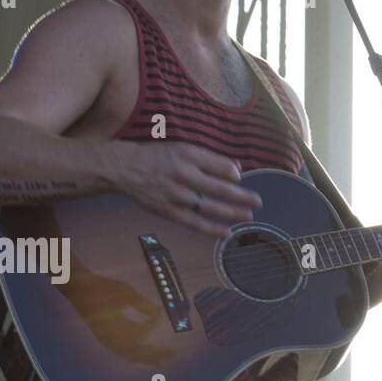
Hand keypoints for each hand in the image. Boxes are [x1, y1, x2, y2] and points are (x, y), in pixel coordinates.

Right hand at [118, 142, 260, 237]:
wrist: (124, 168)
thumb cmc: (156, 157)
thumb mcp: (181, 148)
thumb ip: (209, 158)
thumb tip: (237, 169)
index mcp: (188, 155)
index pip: (220, 166)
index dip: (234, 174)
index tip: (241, 179)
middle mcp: (184, 174)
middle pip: (220, 188)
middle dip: (242, 196)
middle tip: (258, 201)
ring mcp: (176, 195)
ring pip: (210, 207)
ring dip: (232, 213)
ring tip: (248, 215)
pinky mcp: (169, 211)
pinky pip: (195, 222)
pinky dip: (212, 229)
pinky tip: (227, 232)